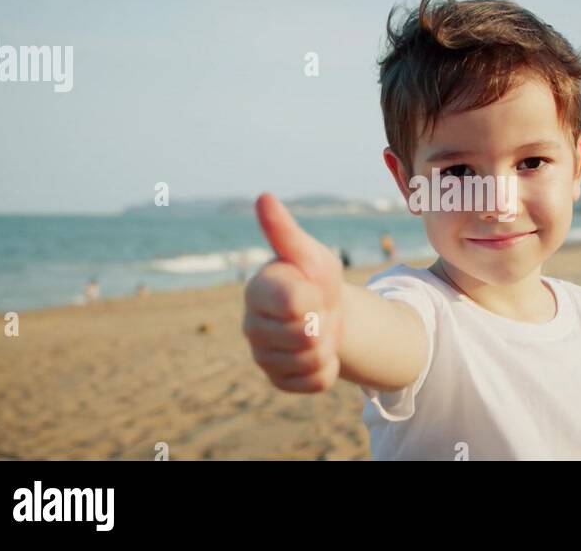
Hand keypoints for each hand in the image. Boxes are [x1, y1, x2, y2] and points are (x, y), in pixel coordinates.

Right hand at [242, 193, 344, 392]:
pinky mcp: (279, 380)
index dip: (317, 296)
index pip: (297, 303)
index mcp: (256, 291)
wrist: (329, 313)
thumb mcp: (309, 254)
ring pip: (312, 359)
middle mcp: (251, 325)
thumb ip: (285, 232)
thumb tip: (264, 197)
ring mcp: (263, 356)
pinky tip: (318, 353)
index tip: (313, 288)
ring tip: (319, 330)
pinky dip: (327, 368)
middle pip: (306, 335)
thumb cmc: (316, 278)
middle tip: (319, 311)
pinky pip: (314, 382)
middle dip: (324, 322)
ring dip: (327, 345)